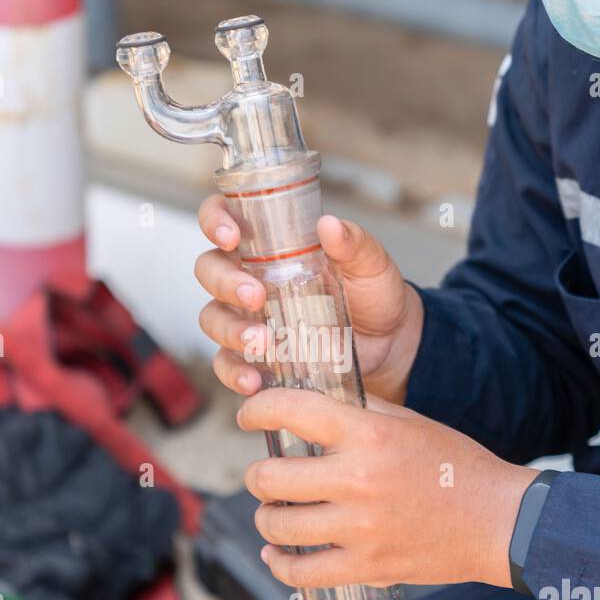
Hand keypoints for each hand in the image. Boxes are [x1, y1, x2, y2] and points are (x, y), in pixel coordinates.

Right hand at [195, 195, 423, 403]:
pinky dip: (235, 373)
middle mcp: (248, 277)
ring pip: (212, 317)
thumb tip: (330, 225)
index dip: (215, 220)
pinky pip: (227, 364)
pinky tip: (254, 381)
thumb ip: (353, 243)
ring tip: (263, 342)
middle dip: (225, 282)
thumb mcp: (370, 264)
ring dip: (230, 330)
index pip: (223, 218)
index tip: (231, 235)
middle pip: (209, 270)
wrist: (390, 345)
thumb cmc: (374, 294)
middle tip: (256, 297)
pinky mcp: (254, 356)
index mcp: (268, 244)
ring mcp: (247, 318)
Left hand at [236, 388, 538, 589]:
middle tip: (266, 475)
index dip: (257, 410)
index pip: (289, 410)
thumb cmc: (456, 466)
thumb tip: (310, 399)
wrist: (499, 522)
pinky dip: (280, 563)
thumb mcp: (409, 422)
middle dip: (259, 474)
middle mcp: (358, 479)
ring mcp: (359, 528)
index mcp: (369, 434)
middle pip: (268, 477)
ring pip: (276, 525)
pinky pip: (299, 573)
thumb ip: (358, 410)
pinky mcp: (366, 566)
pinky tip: (278, 553)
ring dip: (268, 517)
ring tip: (275, 512)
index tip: (249, 418)